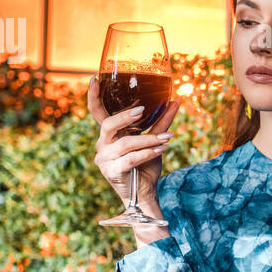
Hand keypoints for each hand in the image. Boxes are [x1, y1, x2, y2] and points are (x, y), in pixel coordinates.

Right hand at [89, 77, 181, 207]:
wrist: (145, 193)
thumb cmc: (146, 165)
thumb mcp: (155, 139)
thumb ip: (162, 120)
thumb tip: (177, 99)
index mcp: (110, 133)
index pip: (97, 112)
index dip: (94, 96)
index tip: (95, 78)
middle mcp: (102, 144)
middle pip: (107, 124)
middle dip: (125, 117)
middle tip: (142, 110)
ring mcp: (104, 159)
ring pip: (125, 143)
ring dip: (149, 140)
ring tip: (167, 138)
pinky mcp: (112, 172)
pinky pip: (130, 159)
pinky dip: (147, 153)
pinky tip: (161, 151)